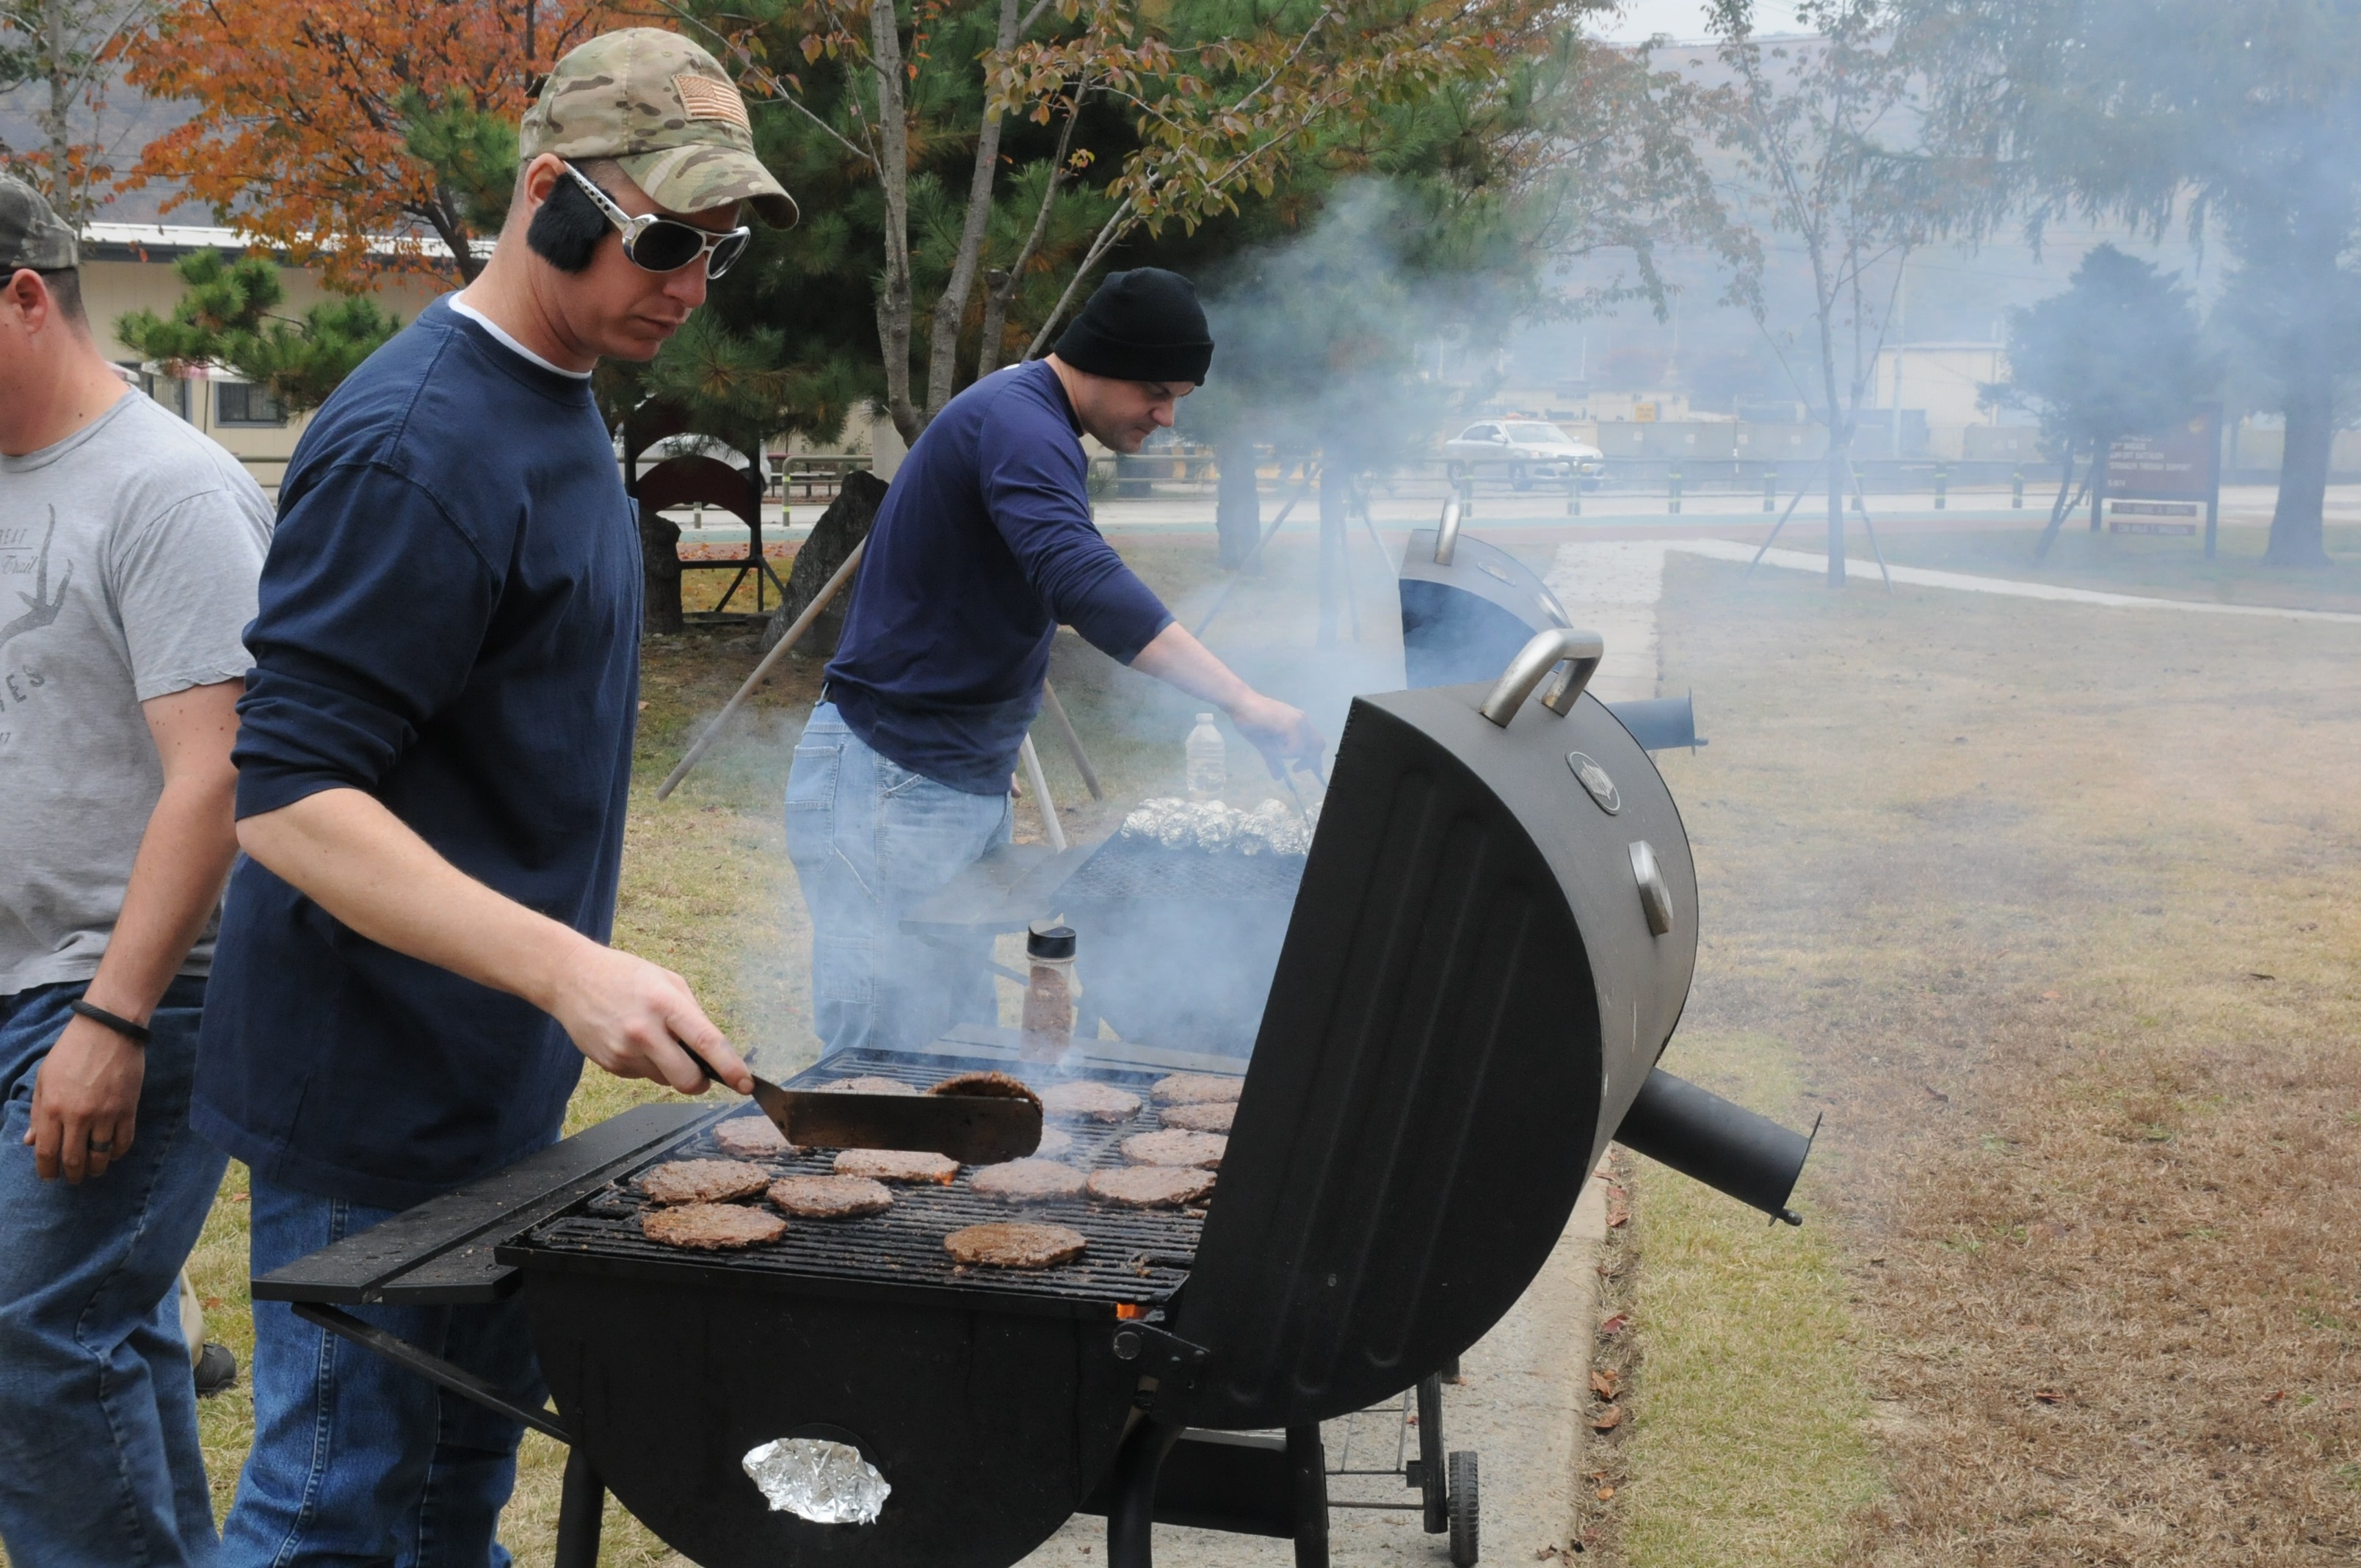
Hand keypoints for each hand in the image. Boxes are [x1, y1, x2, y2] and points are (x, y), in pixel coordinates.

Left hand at [24, 1014, 144, 1182]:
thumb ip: (39, 1112)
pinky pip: (124, 1141)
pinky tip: (112, 1154)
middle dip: (73, 1174)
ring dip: (96, 1169)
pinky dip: (117, 1153)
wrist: (109, 1030)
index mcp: (53, 1108)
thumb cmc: (71, 1051)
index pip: (47, 1152)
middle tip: (73, 1178)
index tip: (50, 1177)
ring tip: (94, 1171)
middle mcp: (78, 1116)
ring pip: (100, 1155)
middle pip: (74, 1159)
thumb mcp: (45, 1079)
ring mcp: (106, 1114)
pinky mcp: (128, 1109)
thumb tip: (31, 1141)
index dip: (47, 1170)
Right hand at [543, 940, 752, 1095]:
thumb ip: (692, 1013)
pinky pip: (643, 1076)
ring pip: (665, 1080)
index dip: (730, 1067)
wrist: (570, 979)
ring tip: (654, 1038)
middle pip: (687, 1079)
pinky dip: (647, 1065)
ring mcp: (623, 1052)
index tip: (745, 1083)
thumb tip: (713, 1049)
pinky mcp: (609, 1064)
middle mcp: (644, 1031)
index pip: (706, 1042)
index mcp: (665, 1004)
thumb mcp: (667, 980)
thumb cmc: (624, 975)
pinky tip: (633, 1041)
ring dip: (670, 1068)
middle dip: (701, 1083)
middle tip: (704, 1074)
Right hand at [1229, 693, 1324, 779]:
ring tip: (1272, 749)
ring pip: (1305, 749)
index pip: (1315, 742)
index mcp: (1299, 723)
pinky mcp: (1291, 725)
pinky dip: (1283, 752)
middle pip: (1318, 745)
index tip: (1314, 770)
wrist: (1240, 706)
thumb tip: (1278, 777)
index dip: (1315, 758)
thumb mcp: (1266, 746)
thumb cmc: (1251, 721)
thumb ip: (1274, 760)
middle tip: (1296, 769)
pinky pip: (1294, 748)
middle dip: (1310, 760)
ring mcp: (1298, 721)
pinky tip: (1271, 745)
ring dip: (1289, 755)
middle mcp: (1303, 720)